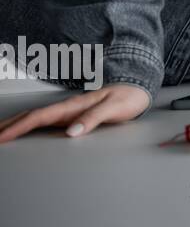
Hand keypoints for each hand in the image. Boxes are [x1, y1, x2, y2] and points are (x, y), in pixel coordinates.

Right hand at [0, 83, 150, 142]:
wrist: (137, 90)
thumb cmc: (127, 98)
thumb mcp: (114, 109)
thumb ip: (93, 119)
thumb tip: (72, 132)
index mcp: (74, 106)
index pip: (40, 117)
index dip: (20, 127)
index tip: (3, 136)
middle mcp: (67, 107)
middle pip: (31, 116)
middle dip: (10, 126)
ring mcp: (68, 111)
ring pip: (35, 118)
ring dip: (15, 125)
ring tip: (0, 134)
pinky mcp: (71, 115)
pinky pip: (44, 120)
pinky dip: (28, 125)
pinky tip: (22, 130)